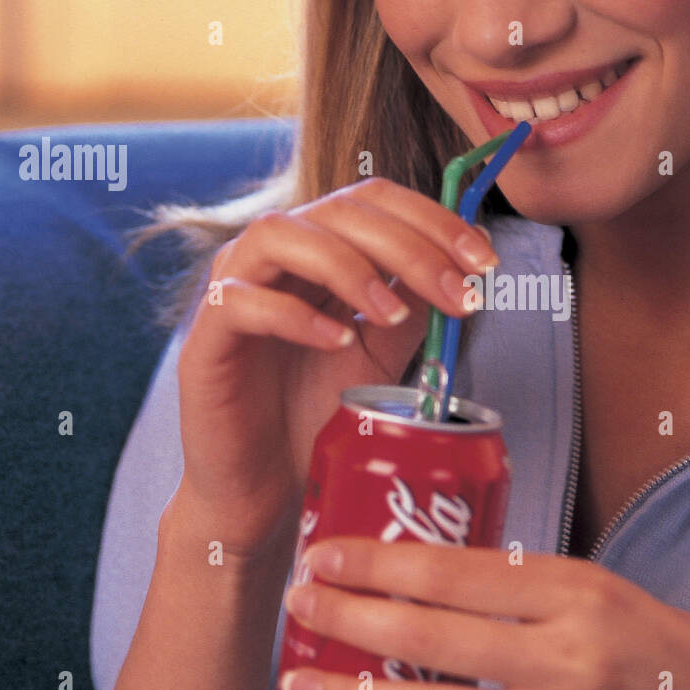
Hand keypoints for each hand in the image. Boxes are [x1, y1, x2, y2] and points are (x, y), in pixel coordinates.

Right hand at [171, 178, 497, 564]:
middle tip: (459, 292)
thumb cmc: (315, 414)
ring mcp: (232, 289)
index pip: (373, 201)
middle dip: (410, 246)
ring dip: (349, 266)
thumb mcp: (381, 353)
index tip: (485, 261)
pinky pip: (241, 301)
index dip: (432, 219)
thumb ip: (413, 306)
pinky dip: (294, 315)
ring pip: (280, 234)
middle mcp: (273, 257)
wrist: (265, 487)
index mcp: (319, 250)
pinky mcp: (204, 338)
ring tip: (394, 316)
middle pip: (338, 211)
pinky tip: (338, 340)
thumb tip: (465, 266)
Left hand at [276, 537, 689, 689]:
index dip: (379, 562)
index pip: (455, 572)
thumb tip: (436, 577)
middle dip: (349, 617)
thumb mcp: (606, 592)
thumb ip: (528, 588)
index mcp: (579, 592)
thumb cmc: (673, 652)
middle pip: (430, 637)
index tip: (328, 552)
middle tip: (301, 601)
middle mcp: (568, 657)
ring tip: (301, 678)